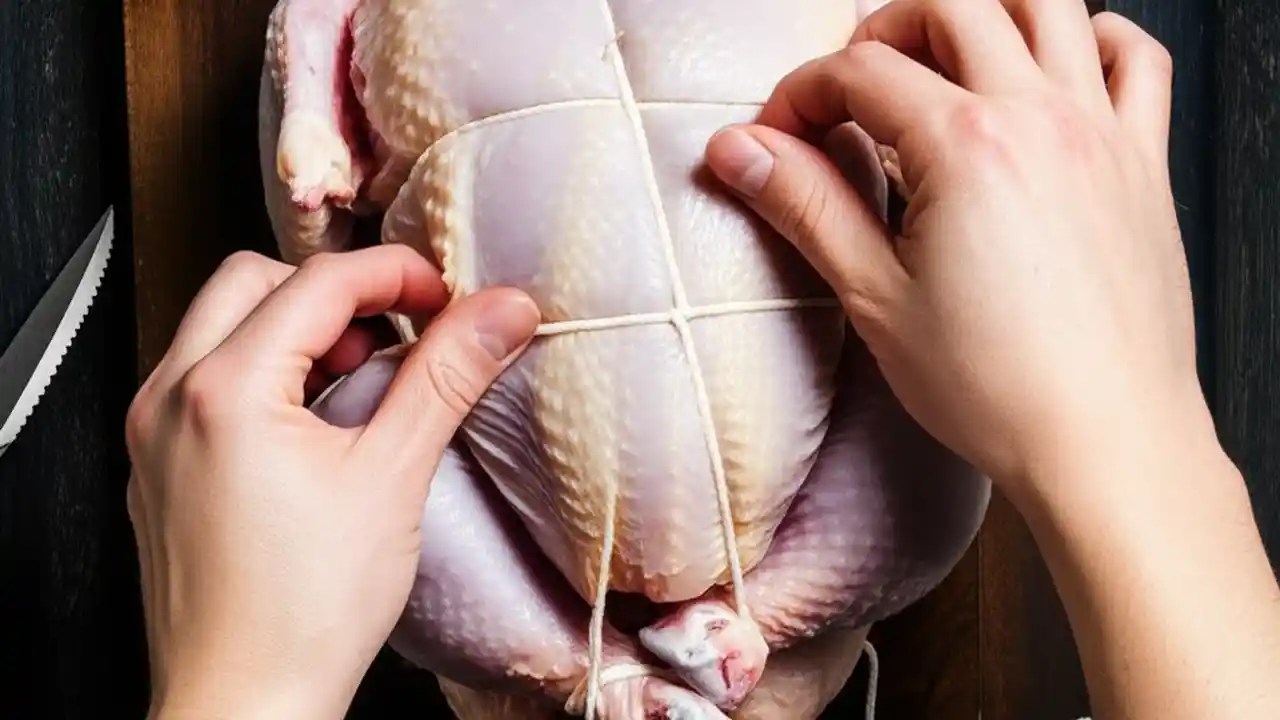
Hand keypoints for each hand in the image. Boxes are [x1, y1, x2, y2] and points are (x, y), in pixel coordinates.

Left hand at [124, 246, 539, 718]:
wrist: (244, 707)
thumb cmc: (302, 616)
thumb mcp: (393, 478)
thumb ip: (446, 379)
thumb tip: (499, 313)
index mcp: (224, 389)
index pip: (320, 282)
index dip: (396, 276)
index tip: (445, 299)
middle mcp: (170, 398)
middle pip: (254, 281)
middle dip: (334, 293)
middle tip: (395, 332)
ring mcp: (154, 434)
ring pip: (221, 326)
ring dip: (295, 330)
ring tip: (358, 380)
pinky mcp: (157, 468)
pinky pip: (203, 380)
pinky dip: (263, 374)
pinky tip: (315, 425)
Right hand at [706, 1, 1210, 499]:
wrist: (1105, 444)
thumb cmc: (996, 389)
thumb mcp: (875, 296)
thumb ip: (806, 205)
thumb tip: (739, 150)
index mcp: (965, 147)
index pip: (860, 73)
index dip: (802, 95)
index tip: (780, 137)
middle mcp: (1040, 118)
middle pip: (951, 9)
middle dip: (882, 30)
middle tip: (851, 85)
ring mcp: (1102, 132)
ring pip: (1046, 7)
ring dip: (980, 13)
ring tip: (941, 58)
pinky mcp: (1143, 164)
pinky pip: (1138, 59)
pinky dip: (1094, 37)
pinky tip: (1056, 63)